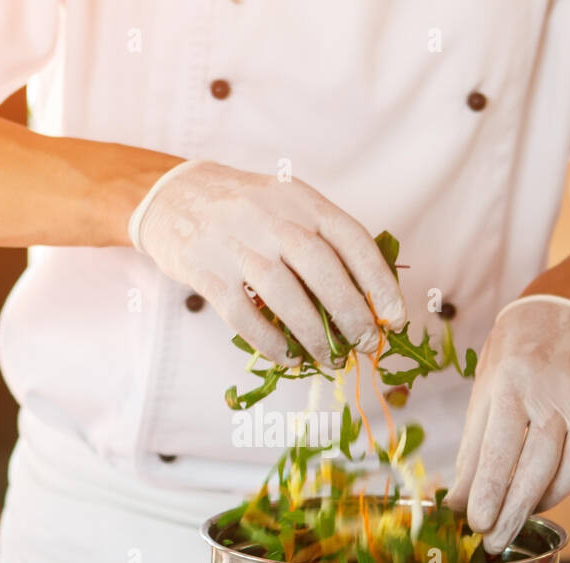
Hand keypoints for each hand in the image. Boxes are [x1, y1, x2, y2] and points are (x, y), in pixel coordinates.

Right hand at [128, 160, 406, 366]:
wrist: (174, 195)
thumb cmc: (247, 210)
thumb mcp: (290, 206)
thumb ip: (325, 241)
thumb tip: (370, 299)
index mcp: (302, 201)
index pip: (353, 240)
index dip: (380, 283)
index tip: (395, 318)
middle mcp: (271, 217)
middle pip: (322, 269)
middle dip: (351, 314)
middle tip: (365, 345)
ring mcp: (236, 243)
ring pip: (284, 295)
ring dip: (313, 335)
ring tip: (330, 359)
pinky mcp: (205, 269)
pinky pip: (242, 314)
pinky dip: (269, 342)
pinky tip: (287, 357)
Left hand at [445, 295, 569, 552]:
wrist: (559, 316)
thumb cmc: (512, 363)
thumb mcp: (483, 396)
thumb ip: (472, 451)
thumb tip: (455, 504)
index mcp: (510, 389)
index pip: (499, 450)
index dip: (488, 493)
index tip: (476, 524)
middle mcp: (551, 396)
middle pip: (537, 465)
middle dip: (514, 510)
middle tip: (495, 541)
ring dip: (552, 494)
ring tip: (529, 504)